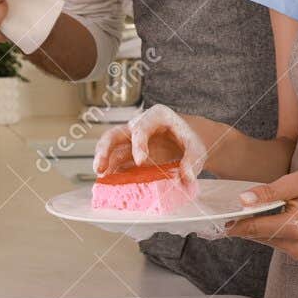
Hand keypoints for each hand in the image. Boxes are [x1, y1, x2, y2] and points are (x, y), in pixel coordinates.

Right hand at [93, 104, 207, 184]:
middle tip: (101, 167)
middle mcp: (139, 125)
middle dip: (105, 150)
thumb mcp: (197, 147)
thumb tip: (187, 177)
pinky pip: (115, 160)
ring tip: (100, 176)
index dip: (139, 144)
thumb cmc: (191, 139)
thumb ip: (192, 160)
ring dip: (102, 161)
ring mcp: (131, 139)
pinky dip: (110, 170)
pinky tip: (107, 181)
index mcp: (157, 116)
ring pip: (109, 147)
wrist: (189, 139)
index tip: (140, 162)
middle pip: (115, 134)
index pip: (141, 128)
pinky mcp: (129, 153)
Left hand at [223, 167, 297, 259]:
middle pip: (257, 235)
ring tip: (253, 208)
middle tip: (232, 206)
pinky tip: (267, 215)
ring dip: (256, 225)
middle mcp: (297, 245)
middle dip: (244, 222)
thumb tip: (243, 201)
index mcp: (296, 227)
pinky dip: (266, 228)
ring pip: (264, 239)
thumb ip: (267, 192)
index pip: (255, 228)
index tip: (218, 217)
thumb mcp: (294, 182)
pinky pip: (273, 240)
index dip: (234, 222)